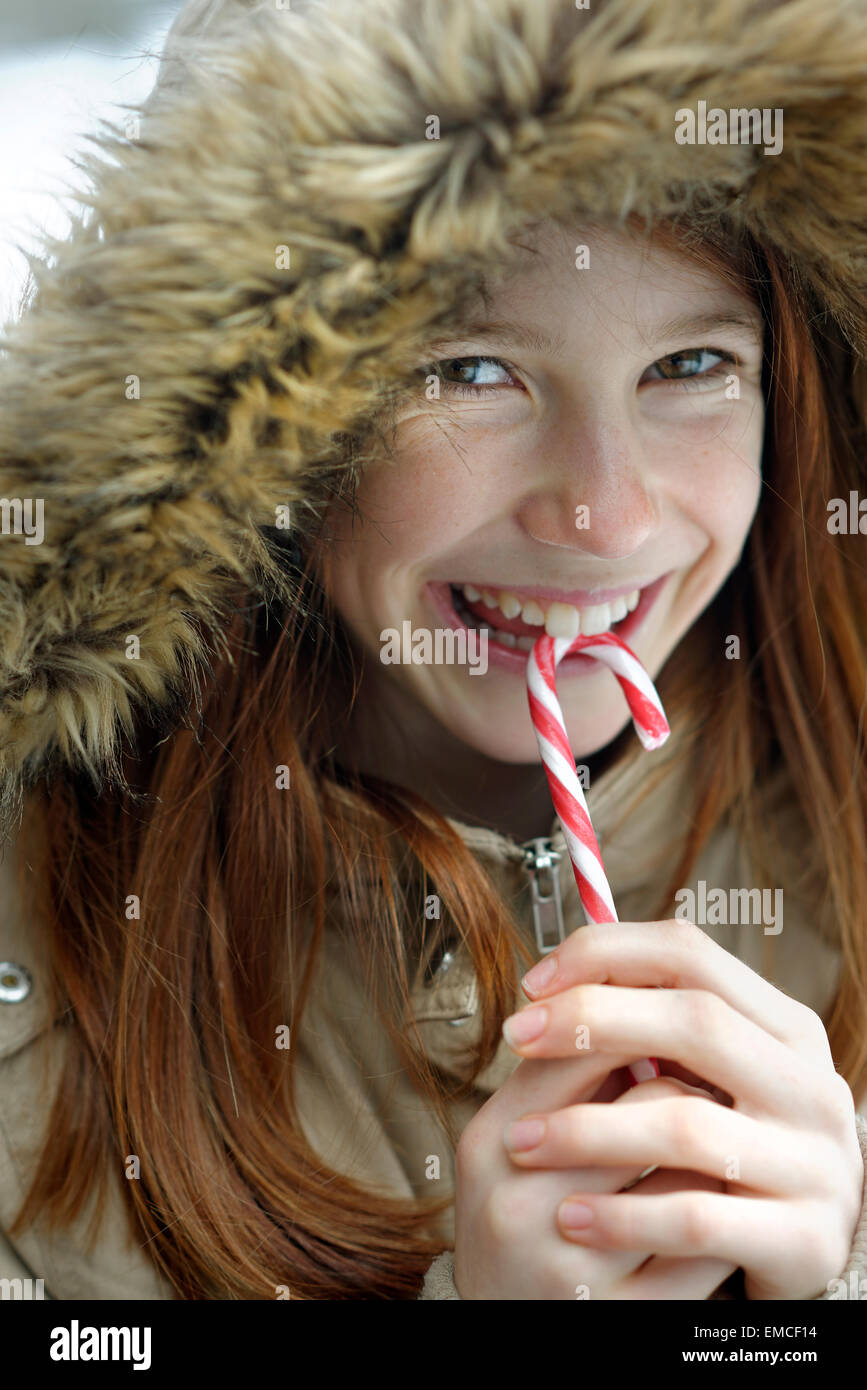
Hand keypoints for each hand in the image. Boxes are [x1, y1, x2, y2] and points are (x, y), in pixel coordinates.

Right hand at [453, 1047, 737, 1298]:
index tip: (677, 1022)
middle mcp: (522, 1201)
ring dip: (716, 1152)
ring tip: (717, 1142)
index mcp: (496, 1138)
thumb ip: (569, 1071)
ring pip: (690, 1175)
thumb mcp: (516, 1136)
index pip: (587, 1042)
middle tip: (711, 1083)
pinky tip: (719, 1208)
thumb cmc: (522, 1211)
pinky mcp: (621, 1317)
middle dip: (694, 1086)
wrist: (496, 1325)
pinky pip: (704, 1251)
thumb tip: (646, 995)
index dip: (648, 1021)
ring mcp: (570, 1265)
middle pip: (653, 1101)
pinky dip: (724, 1221)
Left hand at [502, 918, 864, 1299]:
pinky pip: (695, 1219)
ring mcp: (816, 1165)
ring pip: (686, 1124)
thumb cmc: (735, 1147)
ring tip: (523, 1142)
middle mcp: (812, 1086)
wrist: (808, 1250)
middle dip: (592, 1021)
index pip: (690, 955)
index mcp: (787, 1028)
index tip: (534, 984)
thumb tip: (551, 985)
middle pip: (695, 1022)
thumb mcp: (712, 1077)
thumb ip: (655, 1026)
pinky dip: (623, 1215)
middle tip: (517, 1037)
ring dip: (589, 1129)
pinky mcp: (803, 1240)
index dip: (605, 955)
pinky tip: (573, 1217)